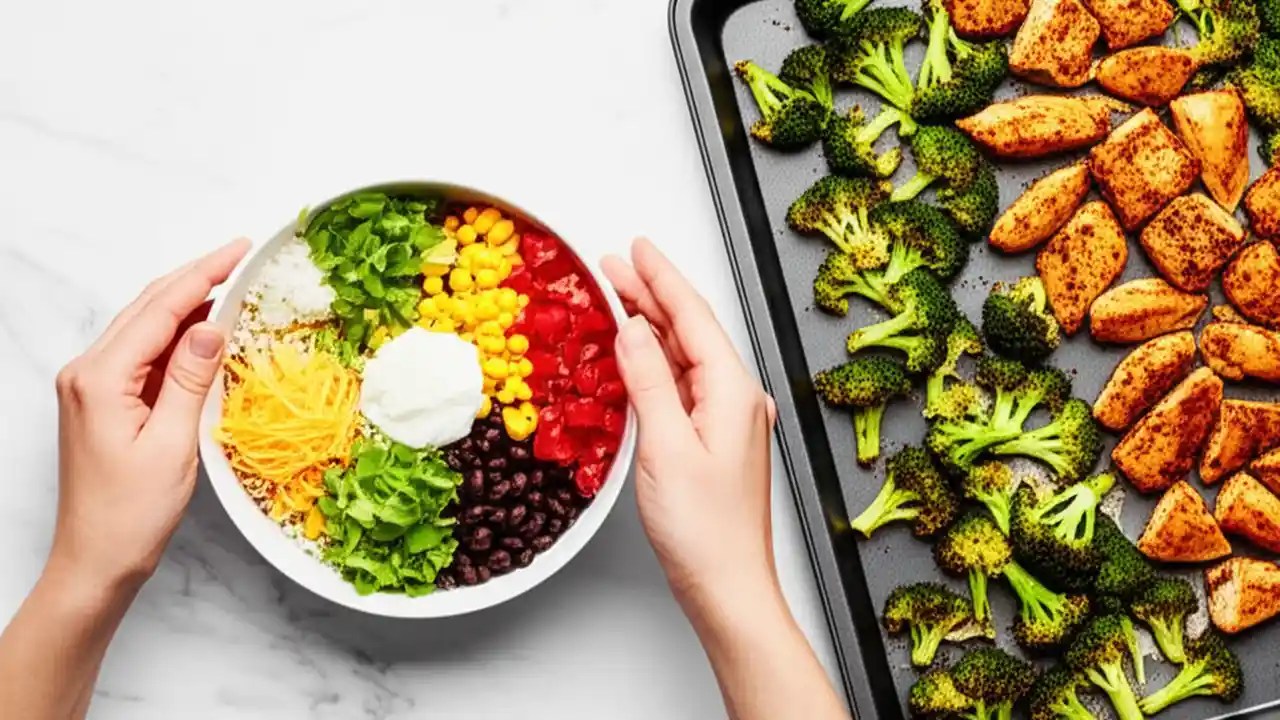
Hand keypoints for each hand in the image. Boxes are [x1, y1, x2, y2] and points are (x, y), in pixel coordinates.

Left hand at [51, 239, 249, 587]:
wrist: (95, 560)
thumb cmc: (131, 514)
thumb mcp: (173, 443)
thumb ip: (190, 378)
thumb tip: (213, 325)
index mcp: (100, 378)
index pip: (160, 309)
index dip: (204, 275)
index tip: (240, 250)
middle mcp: (87, 372)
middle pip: (147, 307)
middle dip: (196, 279)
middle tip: (241, 257)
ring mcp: (91, 385)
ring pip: (144, 326)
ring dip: (187, 304)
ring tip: (232, 285)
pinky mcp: (102, 400)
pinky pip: (143, 352)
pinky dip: (176, 335)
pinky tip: (204, 331)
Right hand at [602, 239, 777, 610]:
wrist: (728, 588)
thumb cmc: (705, 531)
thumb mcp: (666, 447)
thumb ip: (647, 380)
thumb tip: (631, 329)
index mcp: (733, 390)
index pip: (692, 316)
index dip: (661, 277)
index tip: (636, 247)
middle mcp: (737, 398)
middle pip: (689, 330)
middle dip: (650, 293)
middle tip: (612, 264)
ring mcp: (728, 419)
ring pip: (685, 356)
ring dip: (651, 325)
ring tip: (617, 296)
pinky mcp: (714, 440)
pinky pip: (683, 385)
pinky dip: (655, 363)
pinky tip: (635, 356)